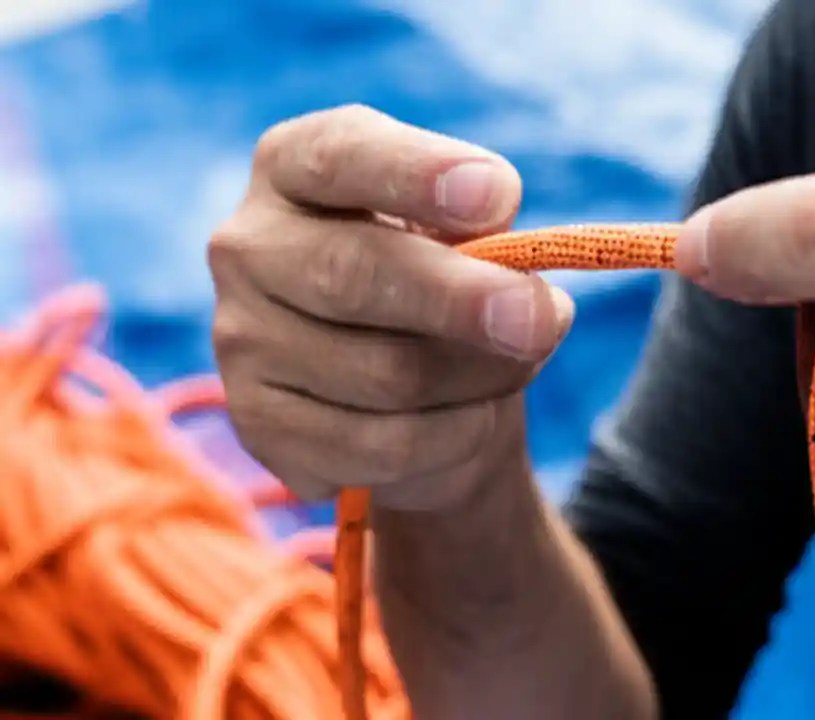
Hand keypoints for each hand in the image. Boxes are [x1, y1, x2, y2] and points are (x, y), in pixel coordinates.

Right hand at [210, 105, 572, 510]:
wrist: (406, 380)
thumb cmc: (437, 274)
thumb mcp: (463, 231)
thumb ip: (487, 239)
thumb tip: (522, 293)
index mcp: (294, 166)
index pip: (342, 157)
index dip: (419, 174)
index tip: (497, 194)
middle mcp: (248, 246)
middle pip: (353, 277)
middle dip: (464, 301)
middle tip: (542, 319)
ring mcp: (240, 340)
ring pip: (385, 375)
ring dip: (482, 377)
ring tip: (520, 361)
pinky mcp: (259, 426)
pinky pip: (382, 447)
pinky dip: (453, 437)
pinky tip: (472, 417)